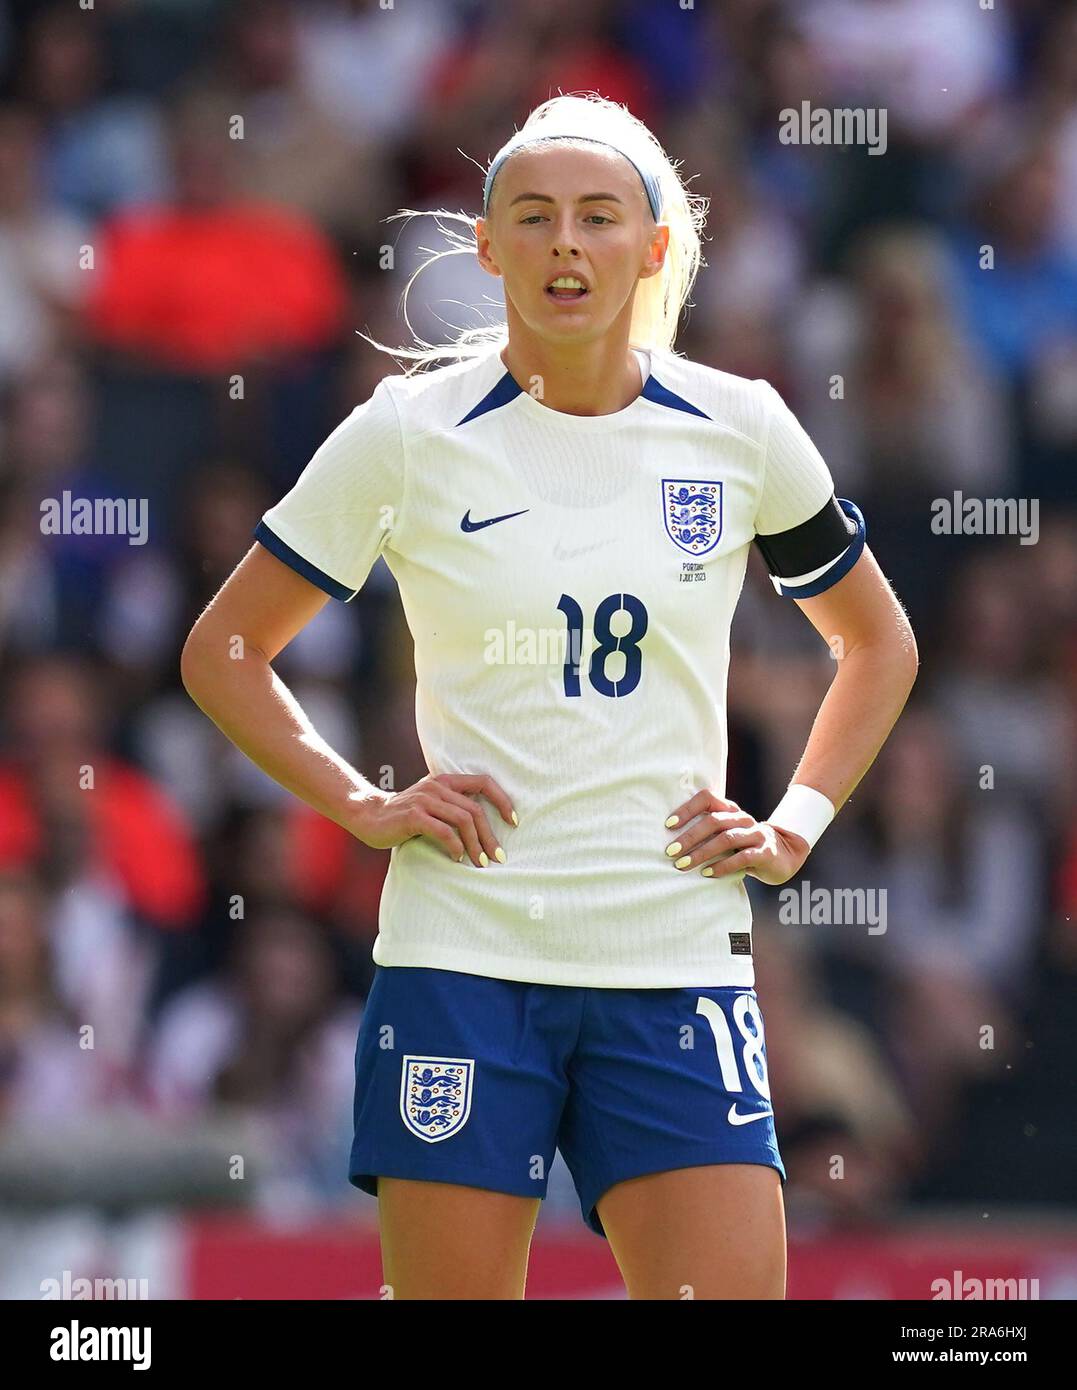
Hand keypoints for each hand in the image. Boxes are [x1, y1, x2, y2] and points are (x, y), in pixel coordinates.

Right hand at [347, 773, 516, 866]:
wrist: (369, 816)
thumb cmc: (405, 815)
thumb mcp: (432, 803)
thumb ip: (453, 806)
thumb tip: (485, 827)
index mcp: (445, 780)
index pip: (484, 782)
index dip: (503, 801)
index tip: (513, 822)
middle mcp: (437, 786)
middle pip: (475, 810)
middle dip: (490, 836)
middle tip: (497, 857)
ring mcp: (425, 800)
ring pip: (463, 820)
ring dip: (476, 845)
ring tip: (481, 862)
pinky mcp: (414, 816)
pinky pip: (444, 831)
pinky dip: (455, 846)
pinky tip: (457, 858)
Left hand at [663, 790, 810, 885]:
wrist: (781, 857)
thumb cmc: (742, 846)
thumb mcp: (725, 834)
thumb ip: (706, 832)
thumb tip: (670, 841)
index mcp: (730, 809)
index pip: (707, 798)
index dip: (687, 809)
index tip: (669, 825)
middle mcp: (742, 818)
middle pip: (714, 821)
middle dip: (689, 837)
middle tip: (671, 852)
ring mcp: (756, 834)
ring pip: (726, 839)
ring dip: (702, 853)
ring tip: (683, 865)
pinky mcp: (765, 852)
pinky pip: (742, 858)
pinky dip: (722, 866)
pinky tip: (707, 873)